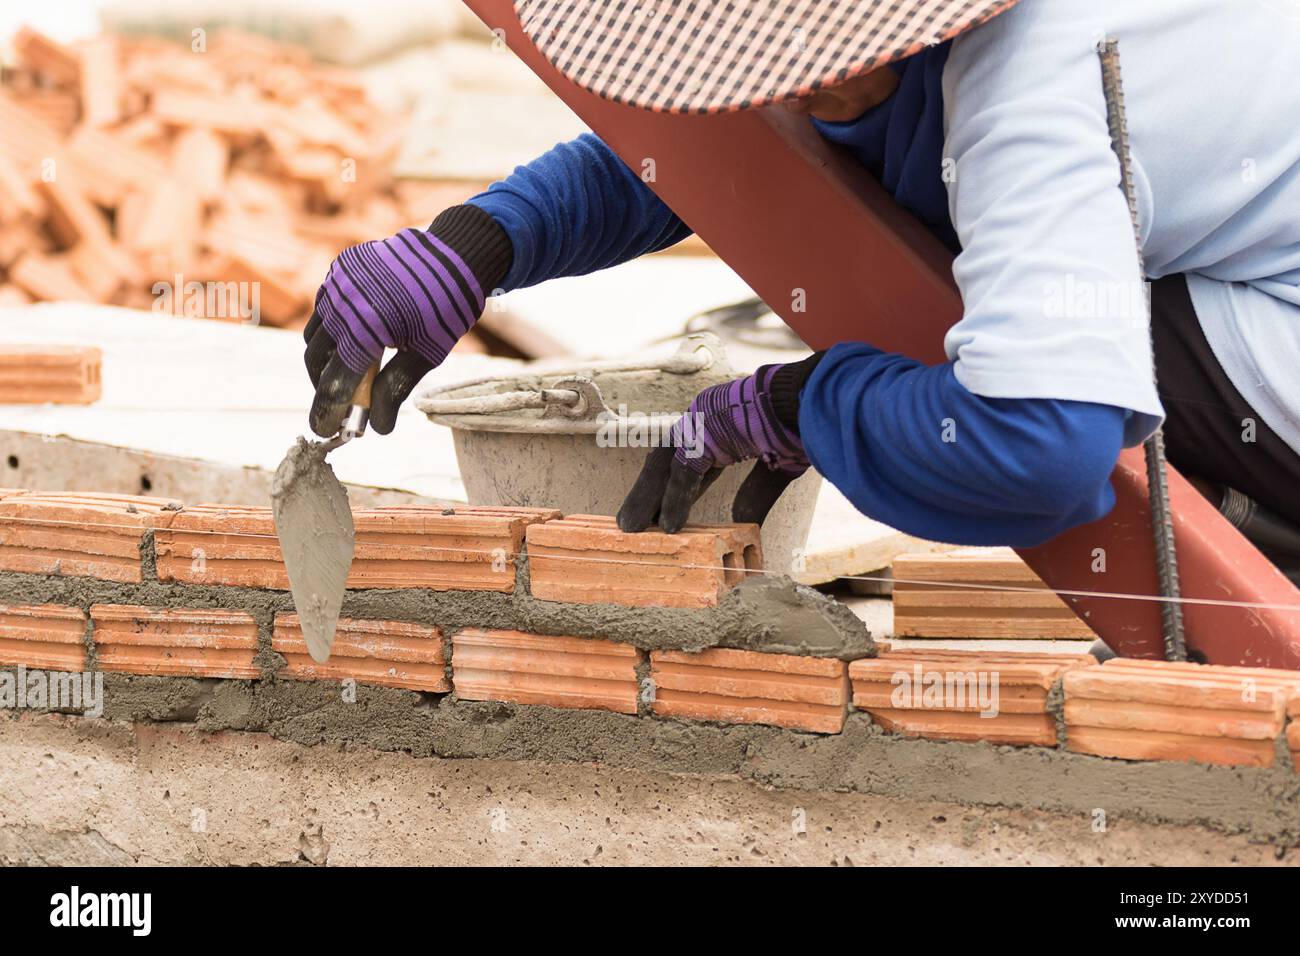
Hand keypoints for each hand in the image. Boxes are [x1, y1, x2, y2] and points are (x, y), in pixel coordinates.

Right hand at [304, 205, 510, 436]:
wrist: (456, 252)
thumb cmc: (447, 306)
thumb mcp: (427, 353)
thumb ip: (396, 388)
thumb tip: (379, 428)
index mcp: (366, 327)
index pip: (335, 381)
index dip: (328, 410)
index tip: (326, 431)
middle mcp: (343, 303)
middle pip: (317, 360)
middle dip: (324, 387)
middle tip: (340, 407)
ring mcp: (337, 282)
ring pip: (316, 333)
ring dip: (325, 360)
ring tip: (348, 377)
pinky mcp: (340, 268)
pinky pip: (324, 307)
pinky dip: (331, 330)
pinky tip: (352, 341)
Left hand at [617, 361, 814, 532]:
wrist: (812, 398)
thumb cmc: (804, 424)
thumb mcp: (778, 465)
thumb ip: (758, 490)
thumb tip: (744, 518)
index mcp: (723, 426)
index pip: (690, 464)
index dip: (677, 492)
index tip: (665, 516)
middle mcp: (705, 420)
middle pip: (668, 463)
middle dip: (650, 493)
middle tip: (633, 522)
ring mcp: (700, 421)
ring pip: (666, 466)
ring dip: (648, 498)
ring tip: (632, 527)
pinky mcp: (704, 431)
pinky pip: (683, 471)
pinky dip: (675, 498)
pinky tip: (668, 524)